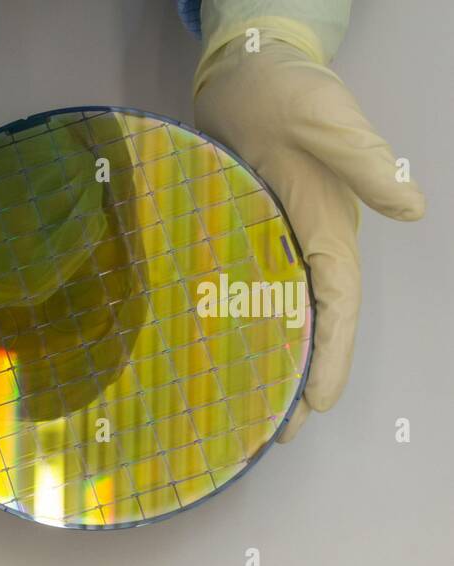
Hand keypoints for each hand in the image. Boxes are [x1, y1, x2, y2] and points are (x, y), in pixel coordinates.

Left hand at [194, 38, 424, 440]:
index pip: (338, 306)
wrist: (248, 72)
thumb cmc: (290, 90)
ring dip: (265, 362)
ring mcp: (273, 243)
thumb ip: (365, 162)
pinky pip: (242, 292)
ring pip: (274, 315)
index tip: (317, 404)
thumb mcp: (328, 121)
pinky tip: (213, 358)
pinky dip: (236, 327)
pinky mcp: (242, 235)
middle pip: (307, 324)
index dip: (330, 355)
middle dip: (297, 378)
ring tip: (244, 416)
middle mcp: (305, 245)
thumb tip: (411, 208)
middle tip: (275, 435)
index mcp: (331, 230)